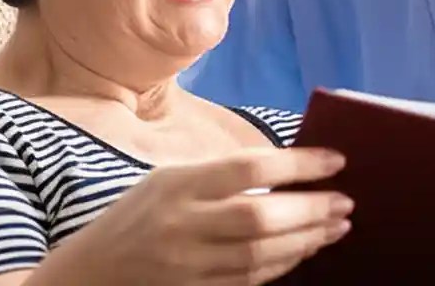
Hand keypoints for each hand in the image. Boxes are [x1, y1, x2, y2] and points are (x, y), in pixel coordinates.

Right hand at [32, 147, 351, 285]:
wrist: (88, 276)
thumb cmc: (137, 217)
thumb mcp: (167, 180)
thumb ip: (220, 175)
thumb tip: (288, 169)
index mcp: (178, 184)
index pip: (250, 167)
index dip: (299, 163)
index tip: (336, 160)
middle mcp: (182, 225)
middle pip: (261, 216)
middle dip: (311, 210)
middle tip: (345, 202)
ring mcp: (188, 265)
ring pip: (261, 255)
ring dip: (307, 240)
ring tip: (337, 226)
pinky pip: (251, 281)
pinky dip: (284, 264)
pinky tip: (305, 250)